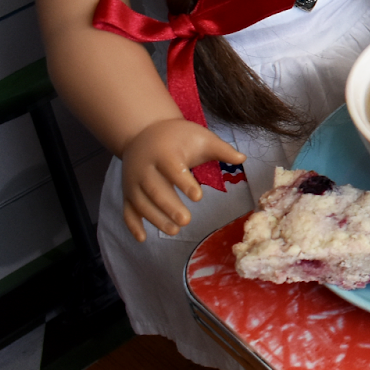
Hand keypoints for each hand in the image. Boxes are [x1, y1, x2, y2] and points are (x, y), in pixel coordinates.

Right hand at [120, 118, 244, 242]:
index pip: (172, 168)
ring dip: (155, 218)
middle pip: (155, 188)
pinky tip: (142, 238)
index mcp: (164, 153)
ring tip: (174, 231)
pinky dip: (132, 224)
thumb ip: (221, 149)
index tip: (198, 196)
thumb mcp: (201, 137)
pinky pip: (127, 209)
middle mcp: (144, 167)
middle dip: (169, 206)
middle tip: (186, 220)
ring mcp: (133, 181)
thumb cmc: (179, 137)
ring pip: (141, 202)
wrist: (145, 132)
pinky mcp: (128, 192)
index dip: (184, 182)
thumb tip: (243, 157)